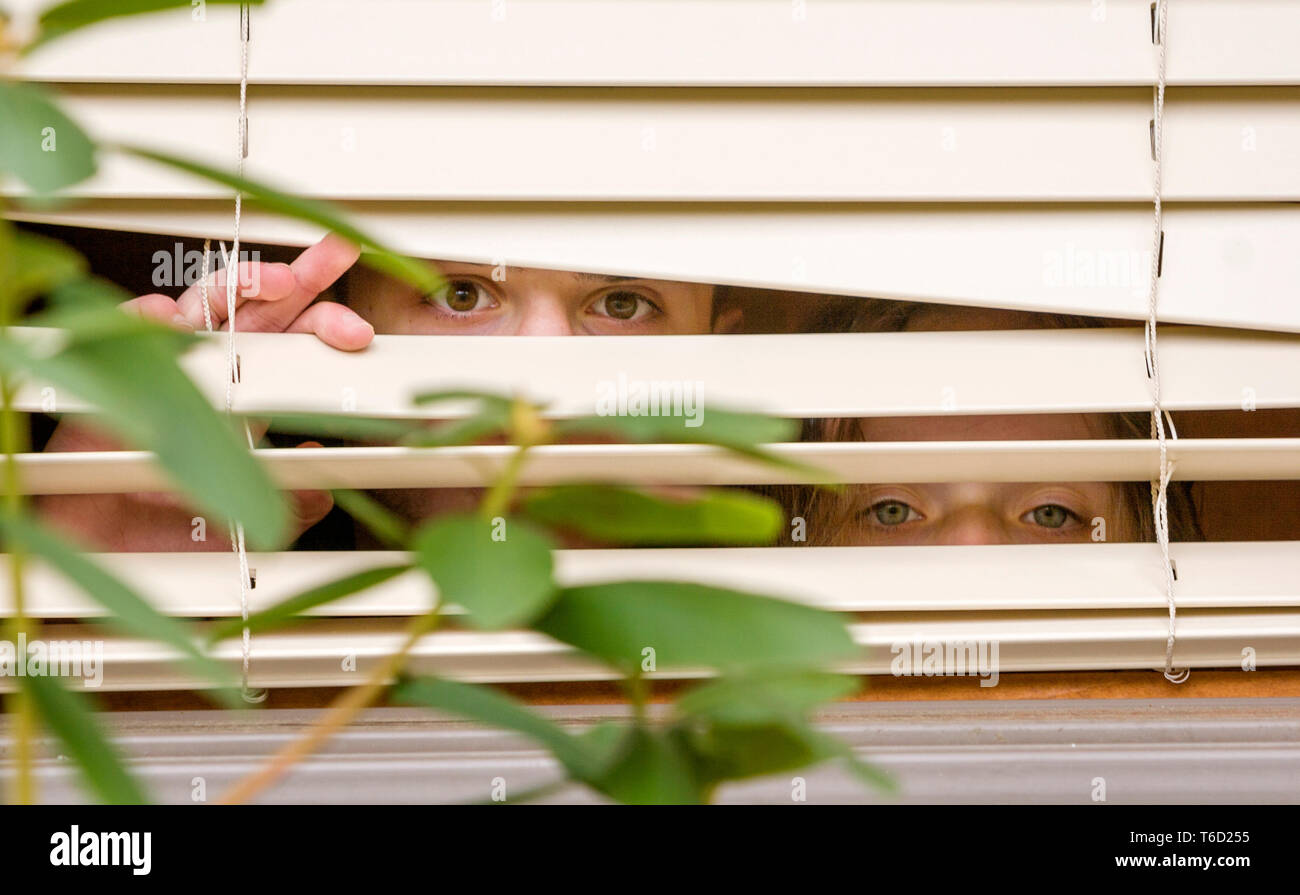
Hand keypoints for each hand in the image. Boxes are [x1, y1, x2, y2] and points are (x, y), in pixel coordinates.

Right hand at [36, 234, 368, 550]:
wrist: (108, 531)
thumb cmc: (174, 510)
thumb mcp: (257, 515)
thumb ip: (296, 504)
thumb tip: (324, 492)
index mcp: (257, 382)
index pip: (301, 337)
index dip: (330, 325)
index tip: (361, 334)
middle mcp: (220, 360)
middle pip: (268, 303)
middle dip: (306, 275)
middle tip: (338, 255)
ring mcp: (172, 354)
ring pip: (211, 300)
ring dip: (244, 283)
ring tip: (276, 280)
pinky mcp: (123, 361)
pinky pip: (135, 326)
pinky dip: (150, 317)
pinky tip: (165, 315)